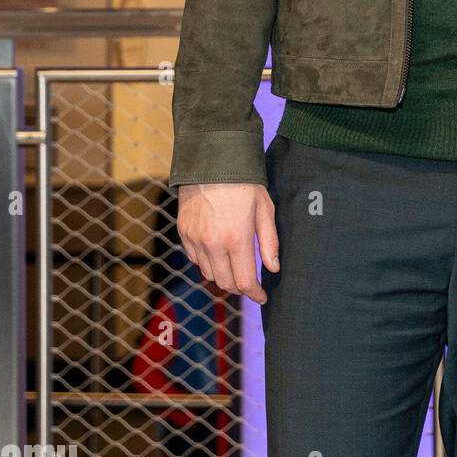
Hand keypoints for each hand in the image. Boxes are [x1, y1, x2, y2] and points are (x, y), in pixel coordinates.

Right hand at [176, 183, 278, 304]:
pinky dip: (207, 262)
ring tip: (235, 268)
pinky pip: (195, 259)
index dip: (255, 293)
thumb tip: (273, 268)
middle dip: (240, 287)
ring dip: (223, 276)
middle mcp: (212, 243)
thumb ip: (269, 241)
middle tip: (250, 283)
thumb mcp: (264, 208)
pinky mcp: (184, 232)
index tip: (262, 296)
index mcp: (236, 238)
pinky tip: (218, 254)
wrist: (211, 160)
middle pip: (225, 283)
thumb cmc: (243, 182)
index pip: (244, 281)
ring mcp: (195, 239)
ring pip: (208, 273)